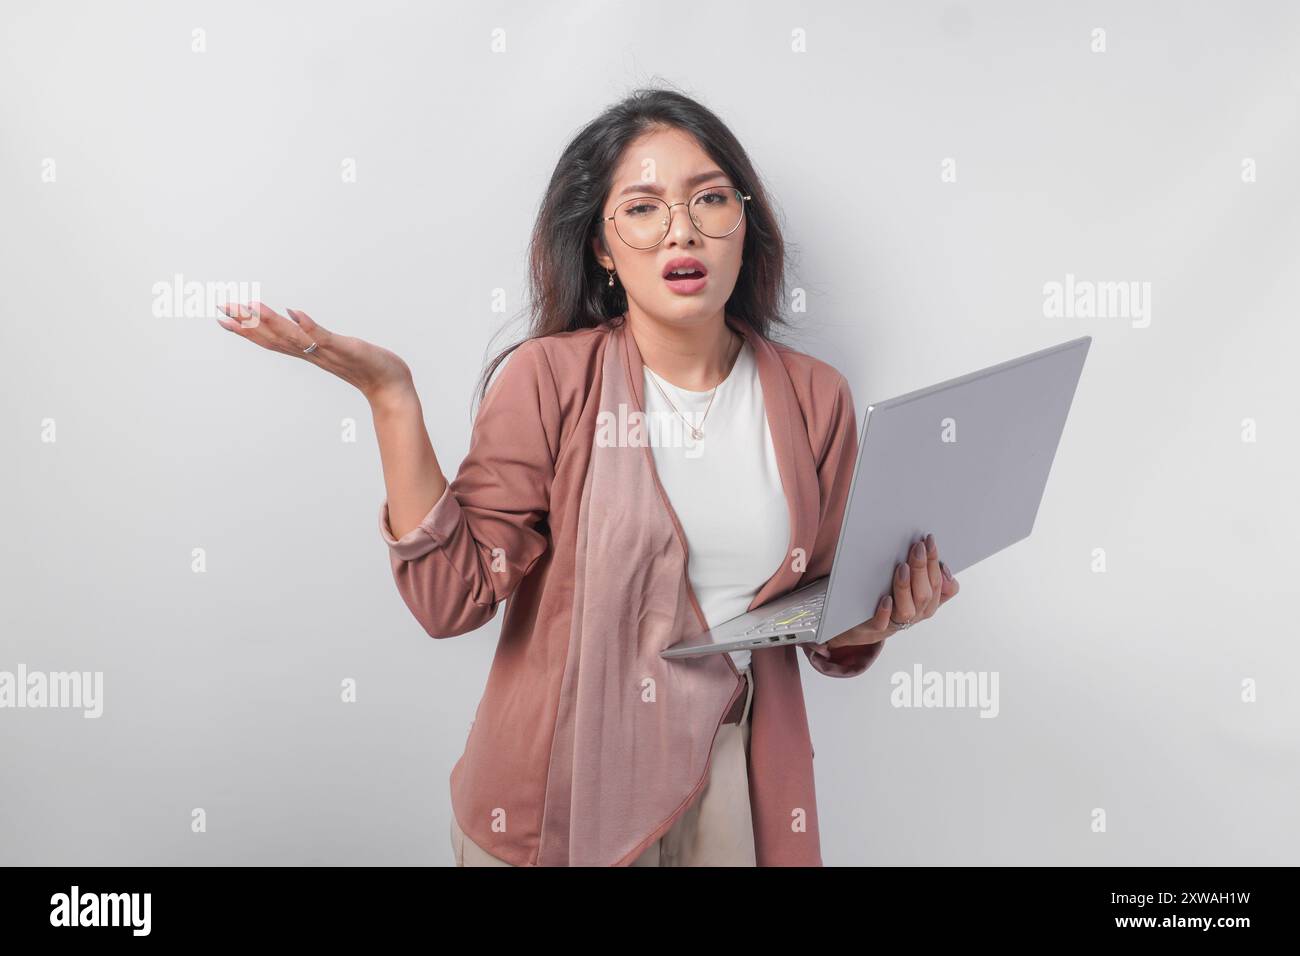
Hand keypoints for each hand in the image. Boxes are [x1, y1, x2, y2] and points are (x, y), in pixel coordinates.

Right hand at [215, 301, 413, 404]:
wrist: (390, 387)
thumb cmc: (365, 366)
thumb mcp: (333, 348)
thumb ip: (312, 334)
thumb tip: (292, 315)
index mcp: (308, 353)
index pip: (271, 340)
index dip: (246, 330)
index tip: (222, 318)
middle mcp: (312, 354)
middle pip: (274, 338)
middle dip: (248, 324)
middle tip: (222, 308)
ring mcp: (328, 352)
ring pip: (293, 337)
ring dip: (271, 323)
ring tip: (250, 307)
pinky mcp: (346, 349)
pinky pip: (324, 337)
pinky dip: (309, 326)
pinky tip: (294, 311)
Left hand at [823, 533, 959, 651]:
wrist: (861, 624)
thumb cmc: (890, 598)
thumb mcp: (912, 587)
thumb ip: (929, 576)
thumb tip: (943, 565)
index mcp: (927, 603)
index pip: (937, 583)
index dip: (934, 561)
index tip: (929, 540)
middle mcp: (915, 614)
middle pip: (924, 595)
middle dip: (922, 569)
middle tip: (917, 548)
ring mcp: (895, 622)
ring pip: (907, 610)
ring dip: (905, 588)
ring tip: (902, 567)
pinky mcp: (875, 628)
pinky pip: (882, 624)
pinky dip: (885, 612)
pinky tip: (885, 599)